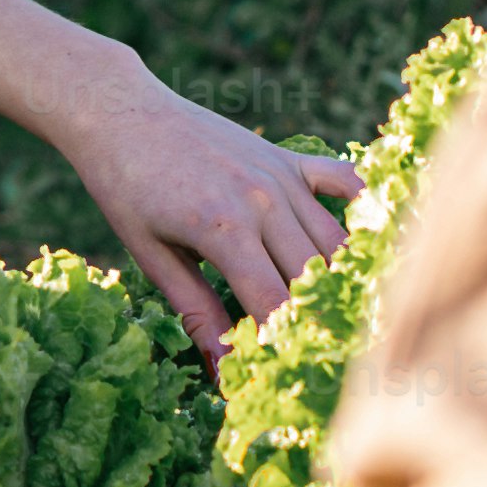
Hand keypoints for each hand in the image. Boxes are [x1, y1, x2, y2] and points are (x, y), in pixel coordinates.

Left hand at [0, 0, 358, 360]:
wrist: (120, 113)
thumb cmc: (125, 188)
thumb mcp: (151, 256)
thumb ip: (196, 312)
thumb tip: (225, 369)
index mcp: (224, 230)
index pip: (273, 304)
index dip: (283, 345)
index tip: (288, 374)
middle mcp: (263, 199)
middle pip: (314, 276)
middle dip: (318, 320)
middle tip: (320, 353)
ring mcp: (280, 174)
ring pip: (334, 240)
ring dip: (338, 279)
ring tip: (339, 317)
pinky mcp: (287, 157)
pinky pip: (343, 182)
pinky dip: (359, 210)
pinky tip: (366, 242)